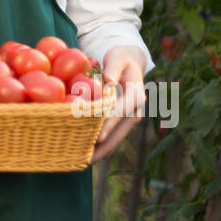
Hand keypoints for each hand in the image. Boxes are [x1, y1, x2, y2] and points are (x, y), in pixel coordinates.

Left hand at [91, 44, 147, 163]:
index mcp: (135, 95)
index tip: (97, 138)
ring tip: (84, 162)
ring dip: (103, 151)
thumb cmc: (120, 58)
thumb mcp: (117, 58)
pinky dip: (103, 146)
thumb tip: (107, 80)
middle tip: (86, 160)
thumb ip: (112, 68)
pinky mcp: (125, 121)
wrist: (132, 62)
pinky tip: (88, 154)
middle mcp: (136, 109)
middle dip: (104, 147)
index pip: (120, 112)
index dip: (108, 125)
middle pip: (120, 132)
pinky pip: (114, 135)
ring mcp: (131, 117)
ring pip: (117, 138)